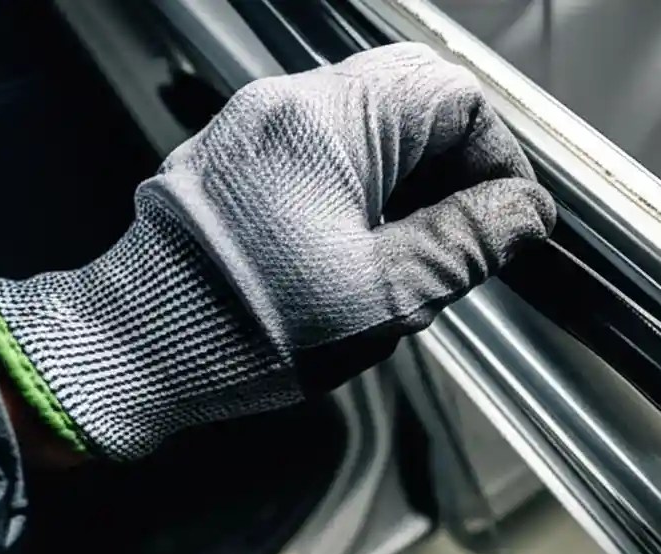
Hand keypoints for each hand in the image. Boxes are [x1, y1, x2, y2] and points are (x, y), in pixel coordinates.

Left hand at [0, 43, 554, 460]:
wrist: (133, 352)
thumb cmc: (245, 327)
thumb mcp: (384, 294)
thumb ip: (467, 242)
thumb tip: (527, 212)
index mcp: (329, 121)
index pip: (456, 95)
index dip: (499, 158)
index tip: (510, 219)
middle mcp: (290, 104)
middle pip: (417, 99)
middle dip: (459, 167)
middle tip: (467, 236)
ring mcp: (261, 127)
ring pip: (379, 124)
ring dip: (417, 181)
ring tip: (414, 258)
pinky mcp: (245, 159)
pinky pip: (334, 148)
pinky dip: (372, 189)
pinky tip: (367, 252)